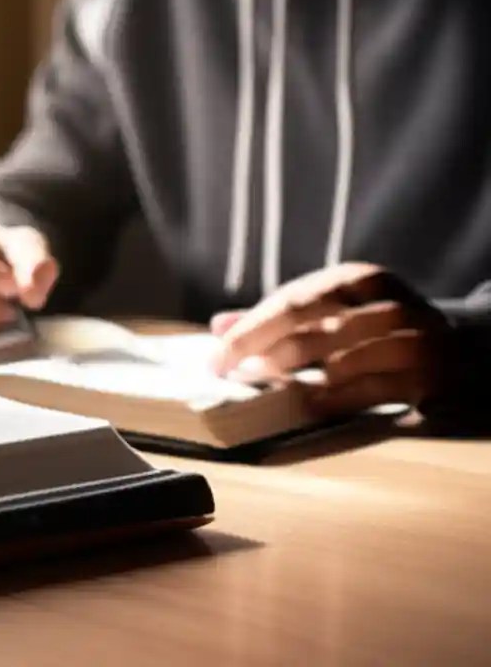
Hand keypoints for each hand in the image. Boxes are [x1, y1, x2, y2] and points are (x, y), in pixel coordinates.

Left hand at [210, 263, 450, 416]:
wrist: (465, 344)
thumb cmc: (380, 326)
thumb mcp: (336, 308)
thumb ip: (279, 316)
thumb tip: (218, 326)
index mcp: (359, 279)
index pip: (293, 301)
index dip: (250, 331)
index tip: (217, 358)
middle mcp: (387, 304)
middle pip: (313, 328)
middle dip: (265, 353)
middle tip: (236, 374)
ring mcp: (412, 340)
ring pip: (342, 359)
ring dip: (298, 376)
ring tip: (267, 388)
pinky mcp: (428, 377)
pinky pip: (372, 390)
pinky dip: (336, 398)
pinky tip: (309, 404)